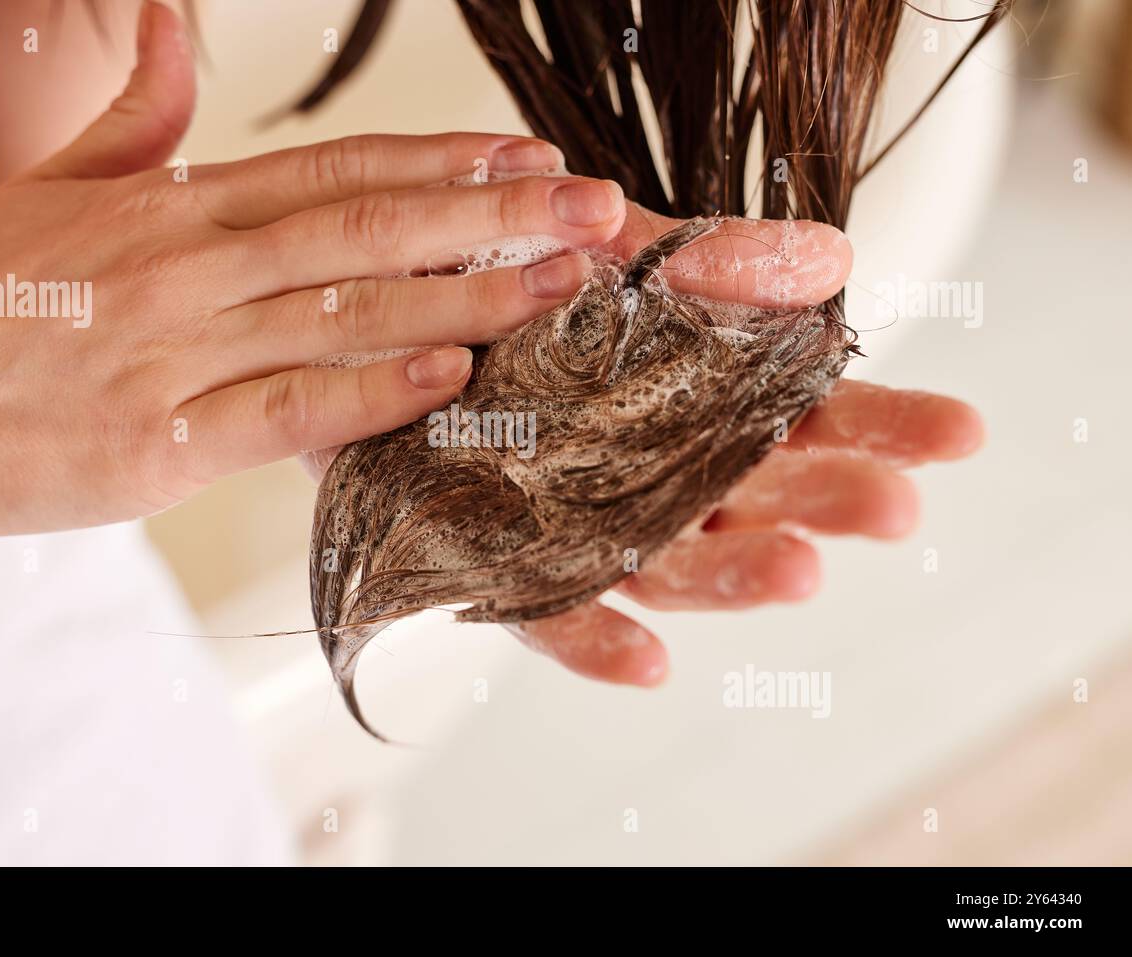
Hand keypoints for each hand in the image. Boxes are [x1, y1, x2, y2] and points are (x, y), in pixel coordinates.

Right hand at [0, 3, 626, 540]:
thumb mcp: (51, 183)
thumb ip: (132, 111)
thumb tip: (161, 23)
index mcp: (173, 203)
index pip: (335, 169)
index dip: (440, 162)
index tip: (526, 158)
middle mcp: (189, 265)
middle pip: (366, 227)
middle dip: (492, 217)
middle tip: (591, 212)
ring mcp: (176, 352)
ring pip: (345, 310)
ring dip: (466, 295)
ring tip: (558, 283)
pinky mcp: (159, 445)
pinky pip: (282, 409)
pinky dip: (367, 391)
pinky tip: (445, 374)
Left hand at [509, 209, 983, 683]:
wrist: (400, 317)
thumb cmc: (527, 291)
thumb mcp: (618, 258)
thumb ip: (712, 265)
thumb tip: (833, 257)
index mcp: (707, 403)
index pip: (815, 417)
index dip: (887, 423)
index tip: (960, 430)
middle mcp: (664, 473)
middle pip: (761, 497)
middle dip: (829, 500)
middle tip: (895, 505)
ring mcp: (593, 525)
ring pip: (677, 562)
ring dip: (737, 574)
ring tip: (798, 573)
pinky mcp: (508, 567)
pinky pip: (556, 615)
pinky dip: (599, 643)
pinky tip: (647, 665)